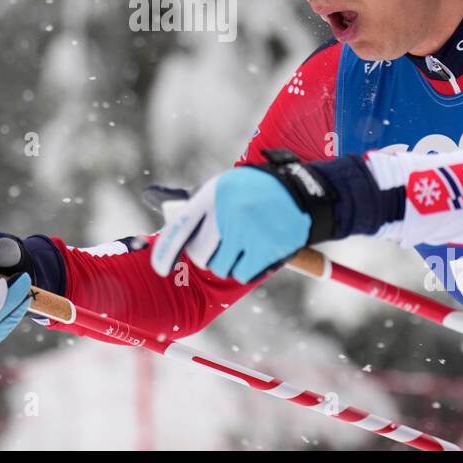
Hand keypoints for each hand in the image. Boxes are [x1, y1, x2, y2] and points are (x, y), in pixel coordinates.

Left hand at [148, 150, 337, 283]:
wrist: (302, 192)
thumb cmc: (254, 193)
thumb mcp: (225, 189)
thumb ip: (198, 209)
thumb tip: (161, 221)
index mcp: (213, 194)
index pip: (180, 227)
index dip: (166, 252)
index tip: (160, 269)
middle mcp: (228, 211)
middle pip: (200, 255)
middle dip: (207, 257)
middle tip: (221, 249)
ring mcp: (248, 230)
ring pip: (221, 267)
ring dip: (230, 263)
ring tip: (245, 244)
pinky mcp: (267, 247)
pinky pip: (242, 274)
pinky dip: (248, 269)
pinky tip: (258, 252)